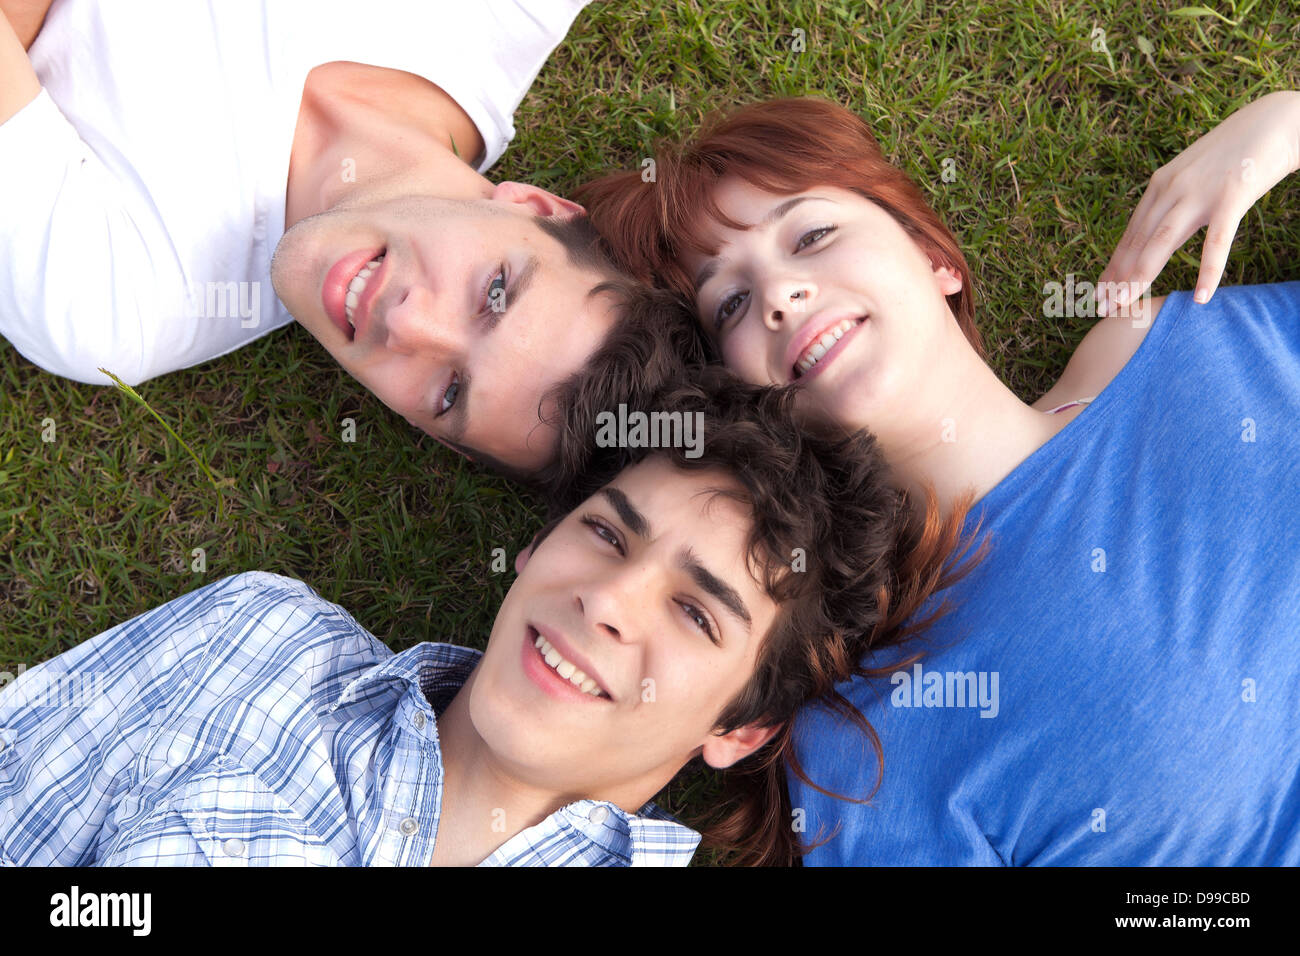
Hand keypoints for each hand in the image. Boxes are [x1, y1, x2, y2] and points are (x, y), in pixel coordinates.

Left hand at [1097, 91, 1299, 314]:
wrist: (1276, 121)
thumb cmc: (1234, 155)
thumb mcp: (1193, 178)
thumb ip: (1173, 205)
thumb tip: (1155, 237)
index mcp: (1160, 185)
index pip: (1131, 234)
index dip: (1113, 266)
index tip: (1100, 292)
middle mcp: (1172, 188)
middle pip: (1138, 241)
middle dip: (1118, 277)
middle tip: (1102, 308)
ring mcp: (1199, 192)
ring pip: (1162, 240)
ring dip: (1140, 274)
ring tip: (1126, 303)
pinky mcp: (1231, 196)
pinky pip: (1217, 241)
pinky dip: (1207, 271)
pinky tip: (1200, 297)